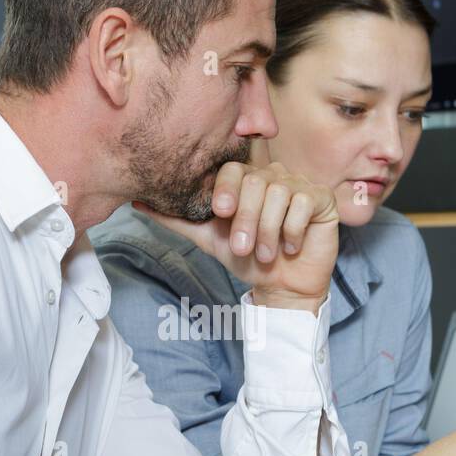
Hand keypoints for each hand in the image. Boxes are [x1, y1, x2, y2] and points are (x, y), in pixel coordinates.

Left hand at [136, 143, 338, 311]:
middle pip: (256, 182)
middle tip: (244, 248)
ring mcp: (298, 184)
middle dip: (247, 220)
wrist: (282, 285)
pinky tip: (290, 245)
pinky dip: (292, 230)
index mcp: (246, 180)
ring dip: (269, 231)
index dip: (225, 189)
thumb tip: (135, 202)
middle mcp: (272, 176)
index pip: (233, 170)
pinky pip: (304, 203)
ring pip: (279, 194)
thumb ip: (176, 220)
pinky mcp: (321, 199)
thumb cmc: (247, 259)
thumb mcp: (207, 239)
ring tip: (266, 253)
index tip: (220, 214)